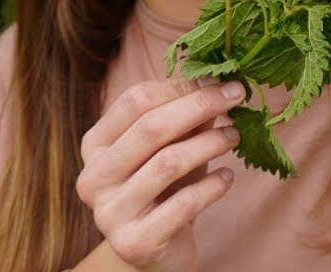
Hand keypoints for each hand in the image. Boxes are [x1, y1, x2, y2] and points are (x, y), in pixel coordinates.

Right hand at [75, 78, 244, 270]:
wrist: (157, 252)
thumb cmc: (166, 189)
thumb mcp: (172, 146)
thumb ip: (186, 116)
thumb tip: (215, 79)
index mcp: (95, 144)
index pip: (135, 101)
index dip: (181, 87)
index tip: (221, 81)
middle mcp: (93, 177)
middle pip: (150, 128)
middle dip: (199, 106)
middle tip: (236, 97)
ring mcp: (109, 213)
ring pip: (168, 163)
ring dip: (210, 144)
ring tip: (234, 137)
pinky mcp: (133, 243)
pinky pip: (182, 204)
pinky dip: (212, 186)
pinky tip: (227, 177)